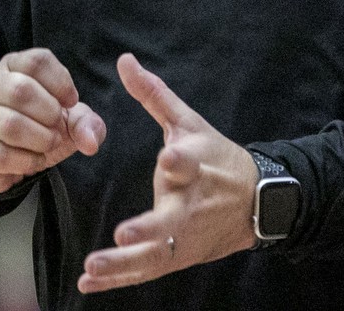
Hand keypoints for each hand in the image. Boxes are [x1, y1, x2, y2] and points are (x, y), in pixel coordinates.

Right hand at [0, 48, 105, 193]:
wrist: (5, 156)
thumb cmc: (39, 124)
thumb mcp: (66, 117)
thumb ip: (85, 121)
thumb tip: (90, 141)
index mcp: (14, 65)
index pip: (37, 61)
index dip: (61, 83)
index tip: (71, 102)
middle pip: (22, 90)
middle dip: (50, 113)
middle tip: (57, 126)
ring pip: (11, 125)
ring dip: (41, 139)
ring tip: (49, 143)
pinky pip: (2, 156)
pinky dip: (28, 161)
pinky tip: (35, 159)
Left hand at [78, 54, 258, 293]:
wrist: (255, 201)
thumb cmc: (215, 155)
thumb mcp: (189, 121)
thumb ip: (153, 94)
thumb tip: (124, 60)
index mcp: (197, 163)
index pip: (190, 161)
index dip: (180, 161)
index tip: (168, 158)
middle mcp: (192, 202)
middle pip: (171, 221)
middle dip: (148, 230)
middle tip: (123, 235)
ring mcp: (186, 234)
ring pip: (155, 254)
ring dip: (123, 264)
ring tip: (92, 267)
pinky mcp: (179, 255)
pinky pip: (147, 271)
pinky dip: (118, 280)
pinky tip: (88, 282)